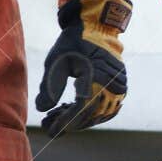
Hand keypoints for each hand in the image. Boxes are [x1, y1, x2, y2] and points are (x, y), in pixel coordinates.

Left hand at [36, 0, 130, 135]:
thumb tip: (41, 109)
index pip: (80, 109)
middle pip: (89, 116)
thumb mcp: (56, 62)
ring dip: (78, 120)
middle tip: (48, 124)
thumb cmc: (73, 44)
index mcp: (95, 78)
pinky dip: (90, 114)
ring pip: (98, 115)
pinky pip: (106, 110)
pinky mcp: (120, 90)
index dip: (64, 123)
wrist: (96, 29)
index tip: (49, 131)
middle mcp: (111, 86)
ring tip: (58, 115)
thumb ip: (49, 87)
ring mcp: (119, 89)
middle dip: (68, 123)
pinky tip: (73, 111)